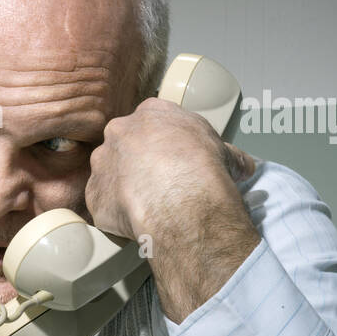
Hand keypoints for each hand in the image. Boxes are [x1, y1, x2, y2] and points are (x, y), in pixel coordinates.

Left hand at [86, 98, 259, 323]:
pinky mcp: (93, 194)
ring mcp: (102, 163)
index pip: (152, 121)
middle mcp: (119, 132)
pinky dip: (116, 213)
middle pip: (125, 144)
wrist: (181, 200)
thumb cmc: (204, 169)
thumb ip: (228, 154)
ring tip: (147, 206)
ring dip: (123, 187)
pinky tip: (135, 222)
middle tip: (158, 183)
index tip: (172, 157)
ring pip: (109, 173)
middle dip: (138, 162)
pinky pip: (103, 203)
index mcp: (151, 113)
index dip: (163, 142)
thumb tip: (243, 166)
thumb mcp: (226, 153)